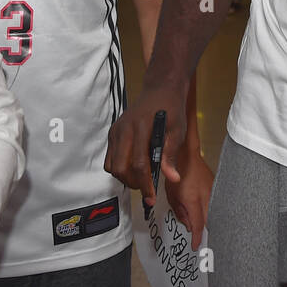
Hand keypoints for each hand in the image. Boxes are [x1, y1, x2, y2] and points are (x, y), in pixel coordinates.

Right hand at [104, 77, 186, 205]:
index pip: (139, 164)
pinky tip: (133, 166)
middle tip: (147, 187)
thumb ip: (171, 154)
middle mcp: (124, 129)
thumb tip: (172, 178)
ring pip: (111, 165)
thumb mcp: (177, 129)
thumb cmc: (171, 108)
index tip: (151, 198)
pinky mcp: (113, 132)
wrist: (160, 89)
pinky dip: (119, 167)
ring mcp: (116, 130)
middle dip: (133, 183)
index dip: (145, 184)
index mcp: (141, 127)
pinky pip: (109, 157)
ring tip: (141, 178)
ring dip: (124, 177)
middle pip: (120, 168)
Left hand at [167, 144, 213, 241]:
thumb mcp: (172, 195)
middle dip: (204, 231)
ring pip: (213, 213)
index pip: (198, 226)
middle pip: (209, 222)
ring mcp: (213, 192)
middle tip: (199, 238)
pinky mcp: (216, 187)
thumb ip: (180, 212)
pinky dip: (211, 211)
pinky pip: (215, 204)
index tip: (195, 246)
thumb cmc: (177, 172)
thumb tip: (188, 224)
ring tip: (201, 225)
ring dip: (208, 221)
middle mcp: (206, 197)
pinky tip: (206, 212)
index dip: (197, 238)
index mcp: (193, 201)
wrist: (187, 154)